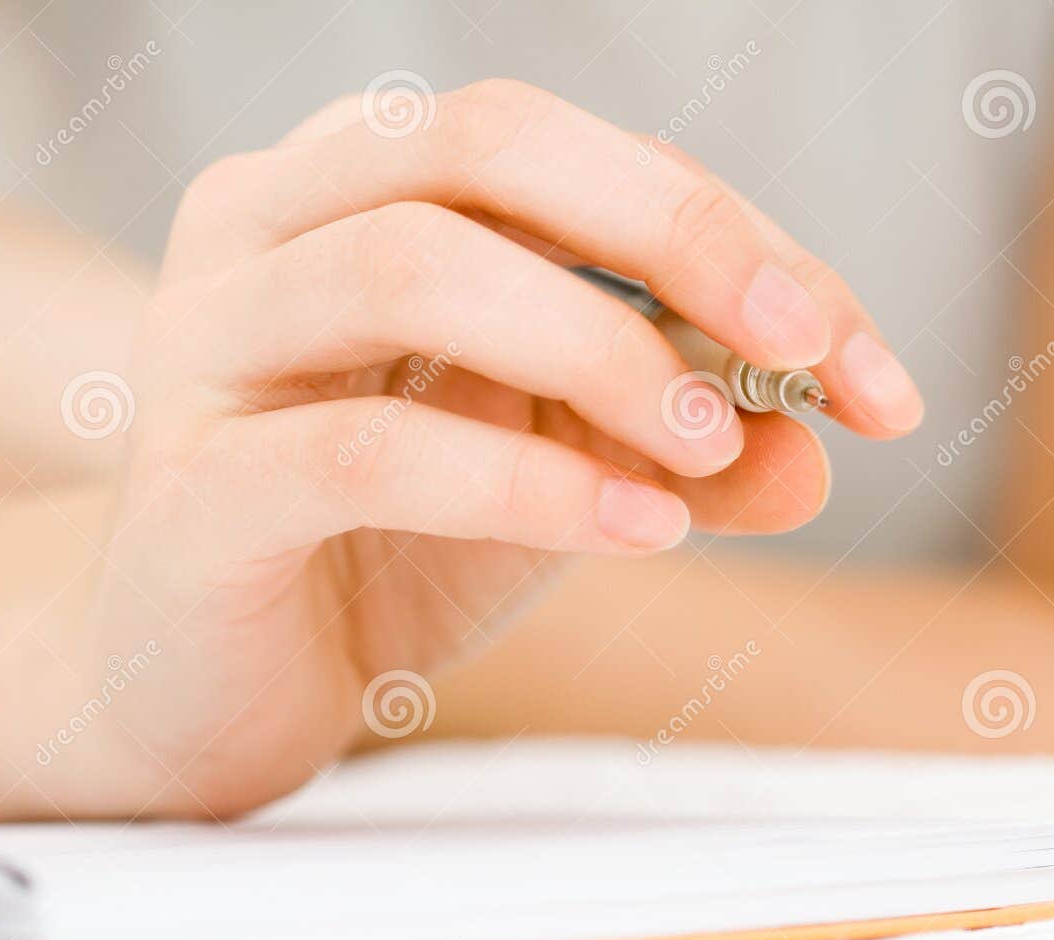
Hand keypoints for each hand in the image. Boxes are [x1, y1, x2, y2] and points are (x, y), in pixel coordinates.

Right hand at [81, 80, 921, 815]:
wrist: (198, 686)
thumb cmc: (371, 552)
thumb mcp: (555, 480)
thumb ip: (672, 450)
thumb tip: (815, 450)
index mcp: (350, 188)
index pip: (565, 152)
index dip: (731, 234)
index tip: (863, 362)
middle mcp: (262, 228)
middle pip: (480, 140)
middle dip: (674, 233)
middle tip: (804, 348)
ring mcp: (206, 348)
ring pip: (410, 267)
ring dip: (600, 350)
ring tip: (708, 446)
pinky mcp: (190, 490)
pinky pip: (365, 449)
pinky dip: (523, 480)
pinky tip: (637, 527)